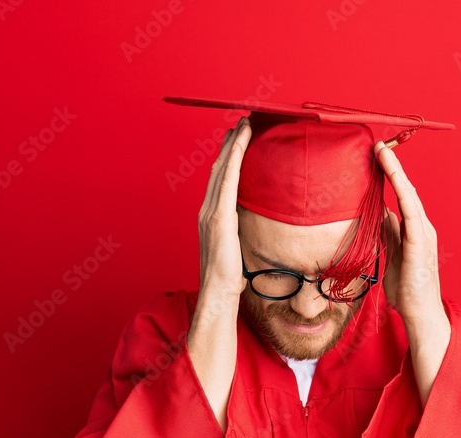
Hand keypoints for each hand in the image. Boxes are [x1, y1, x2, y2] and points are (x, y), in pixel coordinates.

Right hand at [196, 116, 252, 301]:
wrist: (218, 292)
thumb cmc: (229, 278)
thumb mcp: (237, 249)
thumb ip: (241, 235)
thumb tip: (253, 232)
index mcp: (211, 216)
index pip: (219, 179)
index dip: (228, 157)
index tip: (238, 139)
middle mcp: (207, 209)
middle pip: (218, 168)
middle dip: (230, 143)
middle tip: (242, 122)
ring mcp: (210, 211)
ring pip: (222, 168)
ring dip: (233, 143)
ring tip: (244, 124)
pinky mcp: (219, 216)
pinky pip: (227, 179)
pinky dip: (234, 157)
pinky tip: (241, 142)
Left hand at [375, 141, 445, 330]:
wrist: (418, 313)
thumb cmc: (404, 288)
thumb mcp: (390, 254)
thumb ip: (386, 234)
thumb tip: (377, 214)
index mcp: (413, 229)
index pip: (401, 194)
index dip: (389, 174)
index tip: (376, 154)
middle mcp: (421, 226)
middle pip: (406, 189)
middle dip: (392, 166)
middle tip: (377, 144)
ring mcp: (423, 233)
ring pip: (410, 195)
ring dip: (396, 172)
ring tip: (382, 152)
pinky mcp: (420, 243)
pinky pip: (411, 211)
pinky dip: (403, 192)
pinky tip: (394, 178)